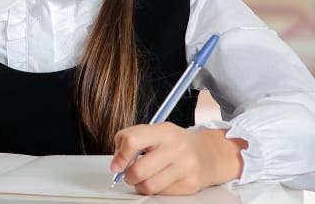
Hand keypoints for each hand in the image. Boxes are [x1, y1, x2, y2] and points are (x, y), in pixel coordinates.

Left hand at [111, 123, 245, 195]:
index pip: (132, 140)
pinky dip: (154, 190)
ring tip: (141, 179)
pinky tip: (157, 181)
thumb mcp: (153, 131)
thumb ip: (130, 139)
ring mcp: (185, 167)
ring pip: (149, 186)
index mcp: (162, 131)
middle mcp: (176, 148)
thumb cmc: (173, 142)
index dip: (120, 156)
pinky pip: (161, 193)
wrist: (207, 153)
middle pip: (139, 170)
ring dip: (139, 185)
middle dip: (128, 176)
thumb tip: (116, 163)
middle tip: (128, 174)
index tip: (116, 166)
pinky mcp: (190, 185)